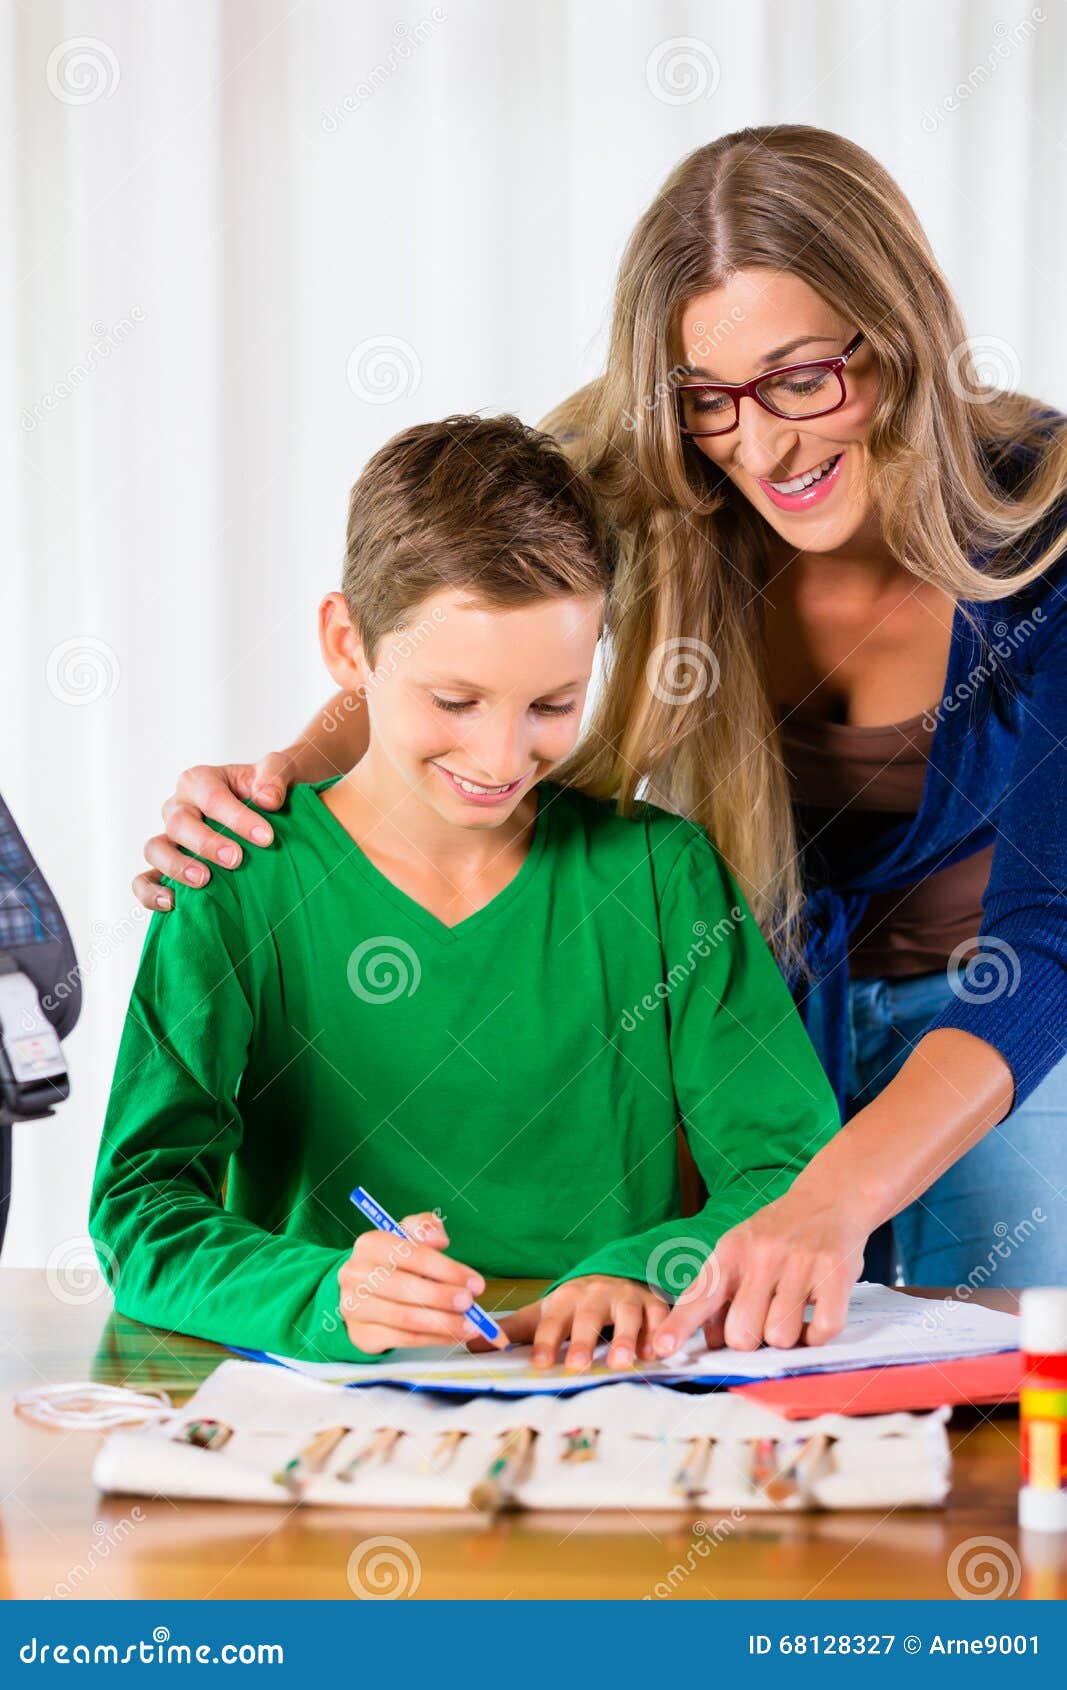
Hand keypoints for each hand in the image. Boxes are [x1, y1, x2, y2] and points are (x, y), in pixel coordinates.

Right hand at [133, 753, 292, 910]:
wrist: (262, 808)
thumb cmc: (265, 790)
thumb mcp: (277, 772)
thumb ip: (273, 778)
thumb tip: (267, 800)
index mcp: (200, 781)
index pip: (212, 796)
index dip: (237, 818)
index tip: (265, 838)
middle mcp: (179, 807)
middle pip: (179, 823)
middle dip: (206, 843)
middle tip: (235, 860)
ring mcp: (169, 838)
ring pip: (155, 849)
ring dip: (177, 866)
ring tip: (203, 880)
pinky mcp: (164, 866)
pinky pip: (144, 880)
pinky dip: (150, 893)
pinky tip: (172, 903)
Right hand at [337, 1211, 506, 1354]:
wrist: (362, 1291)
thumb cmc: (393, 1262)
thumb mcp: (408, 1237)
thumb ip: (425, 1228)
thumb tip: (439, 1238)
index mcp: (370, 1244)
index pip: (412, 1255)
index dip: (446, 1269)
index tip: (474, 1282)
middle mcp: (356, 1275)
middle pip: (405, 1288)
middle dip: (443, 1297)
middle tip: (469, 1303)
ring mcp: (355, 1307)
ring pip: (405, 1318)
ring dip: (442, 1323)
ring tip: (468, 1325)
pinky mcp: (362, 1334)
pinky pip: (403, 1339)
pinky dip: (433, 1339)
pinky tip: (452, 1335)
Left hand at [496, 1275, 669, 1371]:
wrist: (616, 1274)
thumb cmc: (576, 1304)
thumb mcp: (546, 1312)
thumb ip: (515, 1330)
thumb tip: (470, 1344)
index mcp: (565, 1300)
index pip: (552, 1321)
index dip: (546, 1342)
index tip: (540, 1365)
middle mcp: (594, 1296)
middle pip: (588, 1317)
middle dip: (583, 1340)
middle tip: (577, 1366)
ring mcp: (625, 1297)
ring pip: (626, 1315)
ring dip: (625, 1338)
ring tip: (621, 1363)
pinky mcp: (651, 1301)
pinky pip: (657, 1315)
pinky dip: (657, 1332)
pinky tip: (654, 1352)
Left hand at [651, 1188, 866, 1358]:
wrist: (828, 1199)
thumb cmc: (777, 1233)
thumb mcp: (737, 1249)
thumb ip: (718, 1293)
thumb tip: (708, 1340)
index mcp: (731, 1251)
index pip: (700, 1295)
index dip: (679, 1325)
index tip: (662, 1348)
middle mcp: (763, 1255)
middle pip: (742, 1334)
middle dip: (750, 1339)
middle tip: (761, 1318)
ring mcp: (800, 1264)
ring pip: (780, 1337)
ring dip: (786, 1336)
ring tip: (791, 1310)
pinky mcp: (835, 1274)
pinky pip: (821, 1330)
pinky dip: (816, 1335)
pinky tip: (814, 1315)